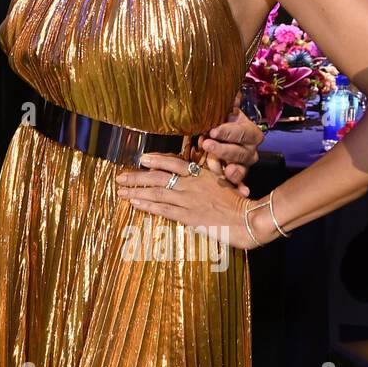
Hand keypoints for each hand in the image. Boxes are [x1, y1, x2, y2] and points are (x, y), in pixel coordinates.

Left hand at [116, 153, 271, 250]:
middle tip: (120, 177)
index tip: (140, 158)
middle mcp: (191, 185)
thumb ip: (212, 165)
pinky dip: (148, 206)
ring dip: (136, 192)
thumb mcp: (226, 177)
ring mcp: (189, 201)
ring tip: (121, 191)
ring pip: (157, 194)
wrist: (248, 219)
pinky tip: (135, 204)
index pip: (174, 163)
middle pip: (158, 178)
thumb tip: (206, 147)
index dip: (156, 160)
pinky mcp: (188, 217)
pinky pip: (164, 210)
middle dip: (137, 177)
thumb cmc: (238, 200)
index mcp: (200, 174)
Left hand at [197, 100, 261, 195]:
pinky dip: (240, 188)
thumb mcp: (223, 113)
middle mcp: (250, 149)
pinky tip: (242, 192)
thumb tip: (234, 91)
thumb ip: (229, 105)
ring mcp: (245, 165)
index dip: (227, 132)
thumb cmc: (222, 124)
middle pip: (240, 152)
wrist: (222, 139)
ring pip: (240, 169)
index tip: (213, 130)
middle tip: (206, 145)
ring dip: (230, 170)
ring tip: (220, 170)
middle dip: (223, 150)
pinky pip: (240, 184)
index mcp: (249, 132)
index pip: (240, 132)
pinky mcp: (239, 177)